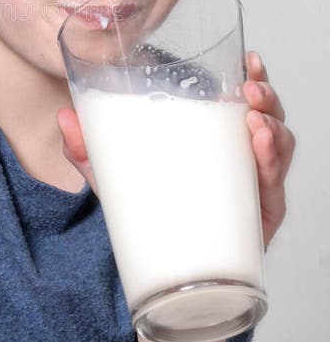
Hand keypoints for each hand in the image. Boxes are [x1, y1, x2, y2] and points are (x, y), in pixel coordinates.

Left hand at [58, 50, 294, 248]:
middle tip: (250, 90)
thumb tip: (64, 117)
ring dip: (273, 128)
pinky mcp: (256, 222)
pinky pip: (273, 191)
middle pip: (268, 119)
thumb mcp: (116, 177)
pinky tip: (260, 150)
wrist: (160, 280)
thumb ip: (88, 150)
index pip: (243, 101)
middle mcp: (240, 161)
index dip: (255, 77)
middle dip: (266, 97)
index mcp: (215, 140)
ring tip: (255, 122)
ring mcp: (250, 190)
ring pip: (277, 150)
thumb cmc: (149, 216)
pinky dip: (270, 166)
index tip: (250, 60)